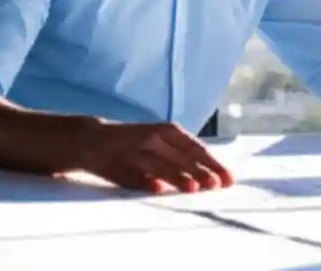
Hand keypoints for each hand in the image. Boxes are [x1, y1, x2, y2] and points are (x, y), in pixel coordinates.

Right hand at [76, 120, 234, 193]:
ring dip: (177, 177)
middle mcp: (153, 139)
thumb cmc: (134, 143)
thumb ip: (181, 155)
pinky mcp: (118, 166)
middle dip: (201, 172)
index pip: (195, 148)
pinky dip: (146, 181)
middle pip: (182, 157)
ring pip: (160, 165)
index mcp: (166, 131)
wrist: (91, 139)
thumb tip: (212, 173)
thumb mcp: (159, 141)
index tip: (229, 179)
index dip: (213, 163)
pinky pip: (135, 175)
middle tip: (217, 186)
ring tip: (193, 188)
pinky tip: (157, 189)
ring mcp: (136, 152)